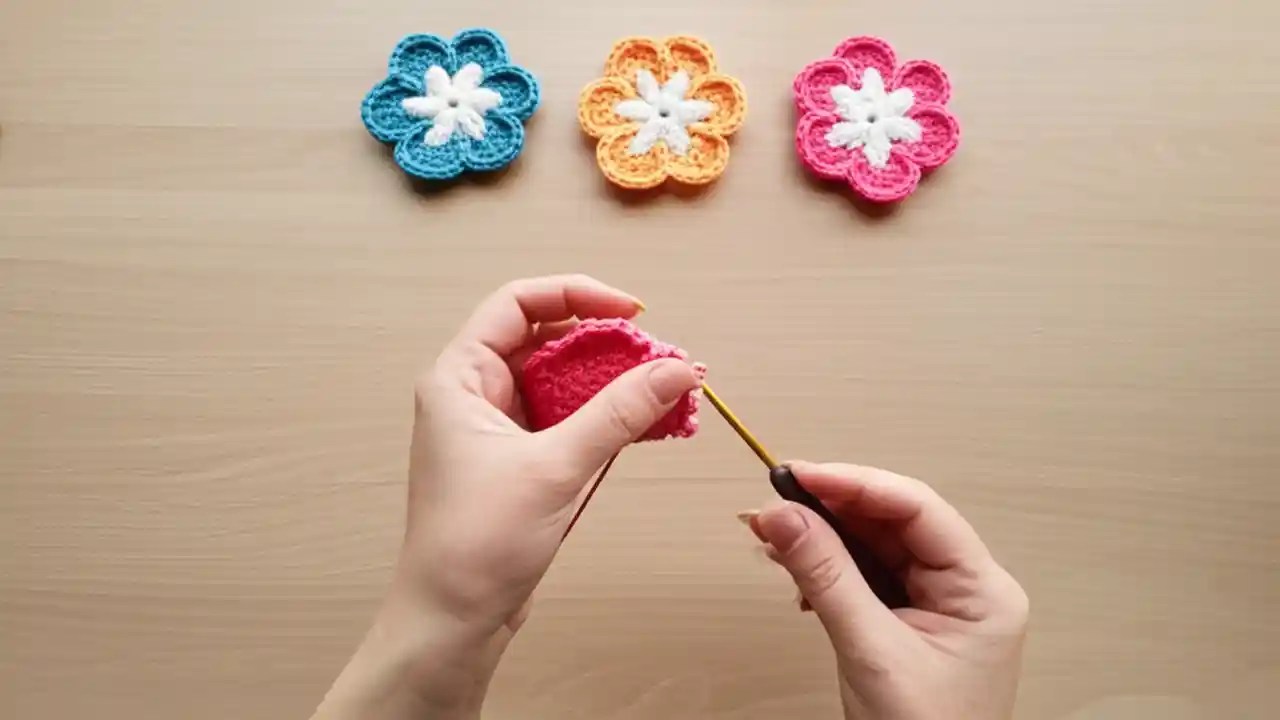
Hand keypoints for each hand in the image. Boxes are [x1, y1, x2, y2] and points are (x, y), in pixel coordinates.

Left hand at [313, 275, 700, 719]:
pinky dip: (606, 419)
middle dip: (606, 344)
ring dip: (612, 383)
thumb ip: (620, 413)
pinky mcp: (519, 463)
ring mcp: (497, 430)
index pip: (518, 303)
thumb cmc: (476, 545)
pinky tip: (648, 425)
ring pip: (562, 383)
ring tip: (665, 390)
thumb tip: (678, 369)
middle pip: (546, 339)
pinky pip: (568, 421)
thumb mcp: (556, 468)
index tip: (632, 312)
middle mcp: (474, 395)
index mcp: (459, 378)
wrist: (450, 623)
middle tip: (659, 357)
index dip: (577, 294)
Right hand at [748, 462, 1027, 719]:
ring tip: (773, 531)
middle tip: (776, 499)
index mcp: (984, 590)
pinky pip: (866, 576)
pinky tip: (794, 569)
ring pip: (875, 546)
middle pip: (894, 522)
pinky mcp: (908, 622)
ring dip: (823, 537)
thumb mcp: (871, 652)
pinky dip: (827, 568)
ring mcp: (938, 606)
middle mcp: (967, 589)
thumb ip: (826, 577)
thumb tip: (783, 516)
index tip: (800, 474)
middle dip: (831, 508)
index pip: (918, 510)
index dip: (856, 483)